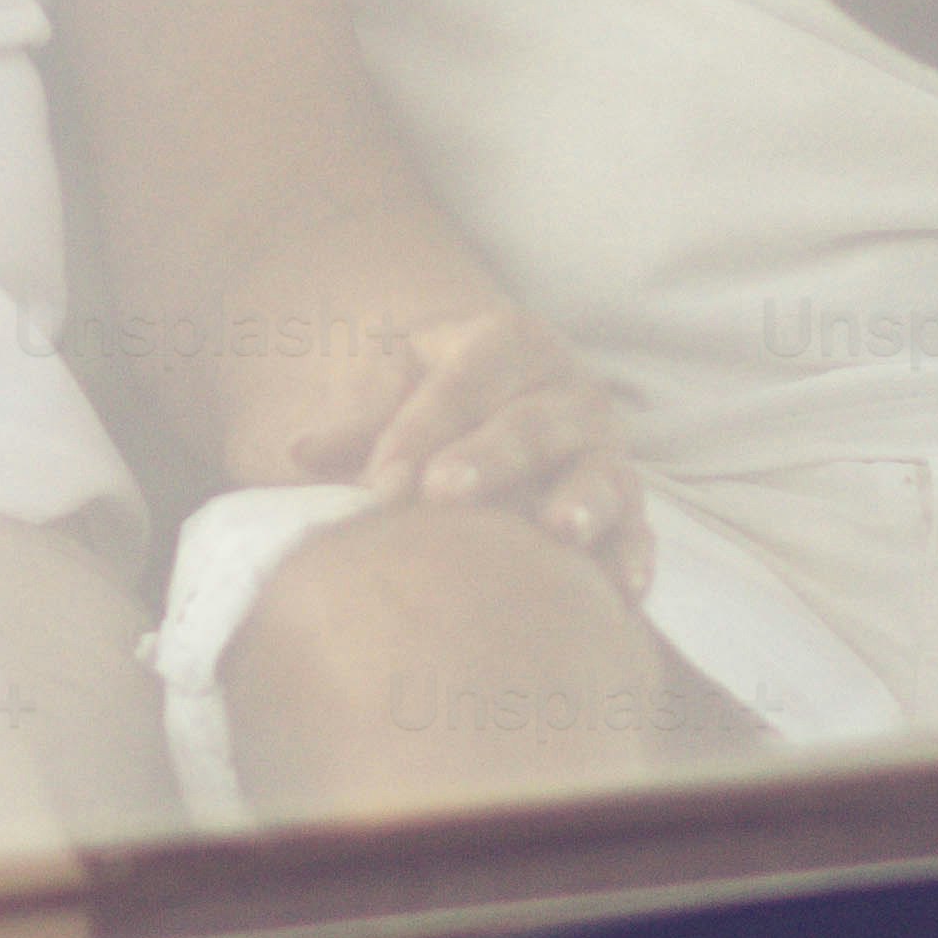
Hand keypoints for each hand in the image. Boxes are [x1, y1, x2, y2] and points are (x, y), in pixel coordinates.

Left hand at [289, 292, 637, 578]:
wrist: (521, 394)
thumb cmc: (449, 398)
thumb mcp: (404, 388)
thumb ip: (361, 424)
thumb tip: (299, 451)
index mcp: (511, 344)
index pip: (464, 380)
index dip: (421, 427)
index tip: (380, 479)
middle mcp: (568, 390)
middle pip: (533, 423)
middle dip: (490, 457)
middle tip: (443, 493)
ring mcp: (605, 449)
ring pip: (601, 473)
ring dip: (581, 502)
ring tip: (555, 530)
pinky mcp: (629, 504)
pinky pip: (638, 532)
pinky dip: (631, 560)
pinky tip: (618, 594)